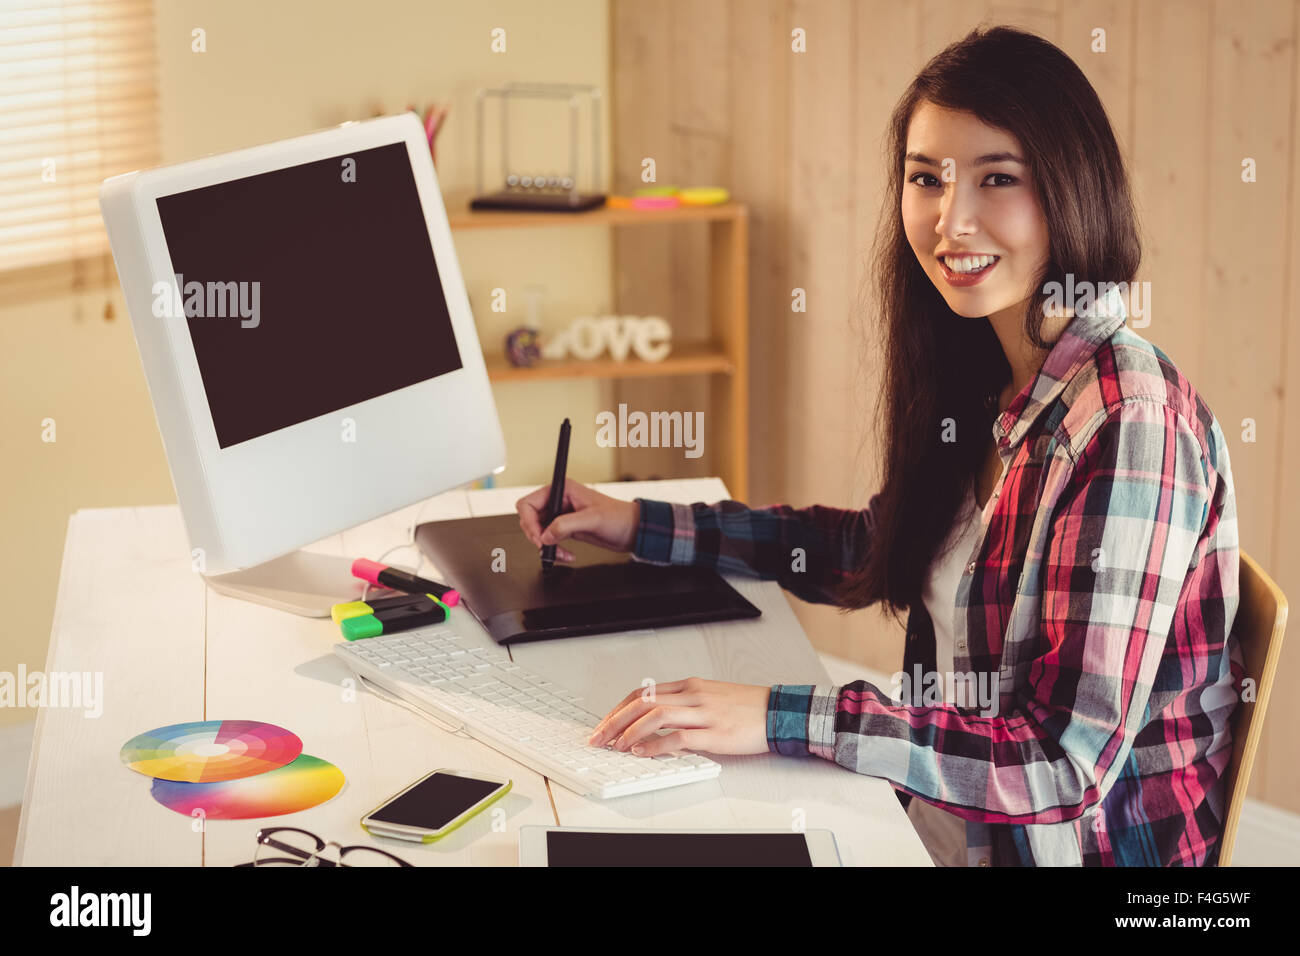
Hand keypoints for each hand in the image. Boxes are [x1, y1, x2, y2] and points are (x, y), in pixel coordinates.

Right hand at [516, 477, 640, 561]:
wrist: (631, 530)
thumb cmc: (618, 516)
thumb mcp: (592, 519)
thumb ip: (565, 525)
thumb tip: (545, 536)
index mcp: (562, 490)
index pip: (529, 503)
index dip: (529, 521)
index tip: (539, 536)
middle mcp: (559, 501)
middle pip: (530, 518)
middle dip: (536, 535)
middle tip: (546, 546)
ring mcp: (561, 516)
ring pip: (538, 531)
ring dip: (546, 545)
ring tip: (560, 553)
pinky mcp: (566, 529)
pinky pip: (549, 540)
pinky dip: (554, 550)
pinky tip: (566, 554)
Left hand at [587, 677, 770, 755]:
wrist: (779, 711)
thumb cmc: (747, 707)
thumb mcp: (711, 697)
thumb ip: (685, 704)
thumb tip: (655, 719)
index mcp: (690, 686)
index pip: (644, 693)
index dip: (619, 708)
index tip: (605, 723)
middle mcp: (693, 695)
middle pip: (643, 702)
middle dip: (615, 720)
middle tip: (598, 737)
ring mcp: (704, 714)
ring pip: (656, 716)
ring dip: (630, 732)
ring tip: (616, 746)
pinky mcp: (715, 734)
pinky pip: (678, 737)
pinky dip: (655, 745)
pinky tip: (643, 753)